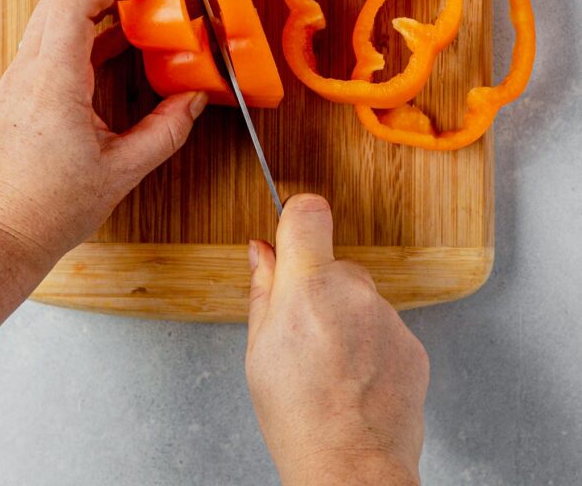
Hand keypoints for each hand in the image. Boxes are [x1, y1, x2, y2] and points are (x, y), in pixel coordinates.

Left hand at [0, 0, 206, 281]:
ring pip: (49, 18)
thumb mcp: (121, 170)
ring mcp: (16, 81)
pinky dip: (78, 37)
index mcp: (52, 81)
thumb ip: (166, 130)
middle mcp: (27, 72)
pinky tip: (107, 57)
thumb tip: (193, 101)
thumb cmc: (45, 211)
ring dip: (91, 10)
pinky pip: (46, 46)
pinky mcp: (15, 94)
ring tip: (132, 24)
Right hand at [246, 195, 428, 485]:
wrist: (350, 470)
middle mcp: (355, 291)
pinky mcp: (413, 342)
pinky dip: (371, 345)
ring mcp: (389, 317)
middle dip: (318, 287)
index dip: (296, 219)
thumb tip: (262, 251)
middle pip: (334, 263)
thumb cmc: (297, 417)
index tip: (291, 234)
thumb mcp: (259, 350)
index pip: (308, 212)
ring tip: (330, 369)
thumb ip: (264, 290)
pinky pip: (384, 327)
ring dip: (346, 319)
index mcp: (308, 285)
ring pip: (360, 298)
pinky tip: (355, 381)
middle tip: (302, 335)